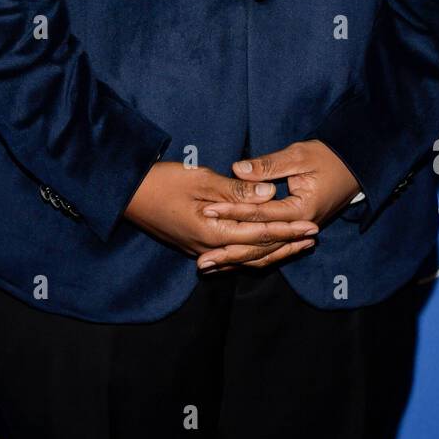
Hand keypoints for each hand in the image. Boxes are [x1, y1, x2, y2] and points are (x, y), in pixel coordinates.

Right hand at [123, 160, 320, 263]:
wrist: (127, 195)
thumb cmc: (163, 182)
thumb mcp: (202, 180)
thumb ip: (237, 190)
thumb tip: (270, 195)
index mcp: (214, 232)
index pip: (260, 233)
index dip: (288, 230)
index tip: (310, 227)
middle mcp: (210, 248)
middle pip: (256, 251)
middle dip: (286, 244)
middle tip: (312, 238)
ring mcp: (200, 250)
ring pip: (243, 258)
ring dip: (271, 252)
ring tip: (295, 247)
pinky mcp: (194, 246)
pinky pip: (230, 256)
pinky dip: (250, 254)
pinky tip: (259, 251)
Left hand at [195, 140, 360, 271]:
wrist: (355, 167)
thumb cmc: (328, 157)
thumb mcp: (299, 155)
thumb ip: (268, 165)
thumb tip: (238, 169)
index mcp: (302, 209)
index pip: (261, 214)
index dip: (233, 212)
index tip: (208, 211)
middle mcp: (301, 227)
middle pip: (261, 243)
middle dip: (230, 251)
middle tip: (203, 261)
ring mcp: (299, 234)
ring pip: (265, 252)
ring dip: (237, 260)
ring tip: (210, 267)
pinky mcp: (295, 234)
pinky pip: (271, 250)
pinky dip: (250, 257)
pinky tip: (230, 262)